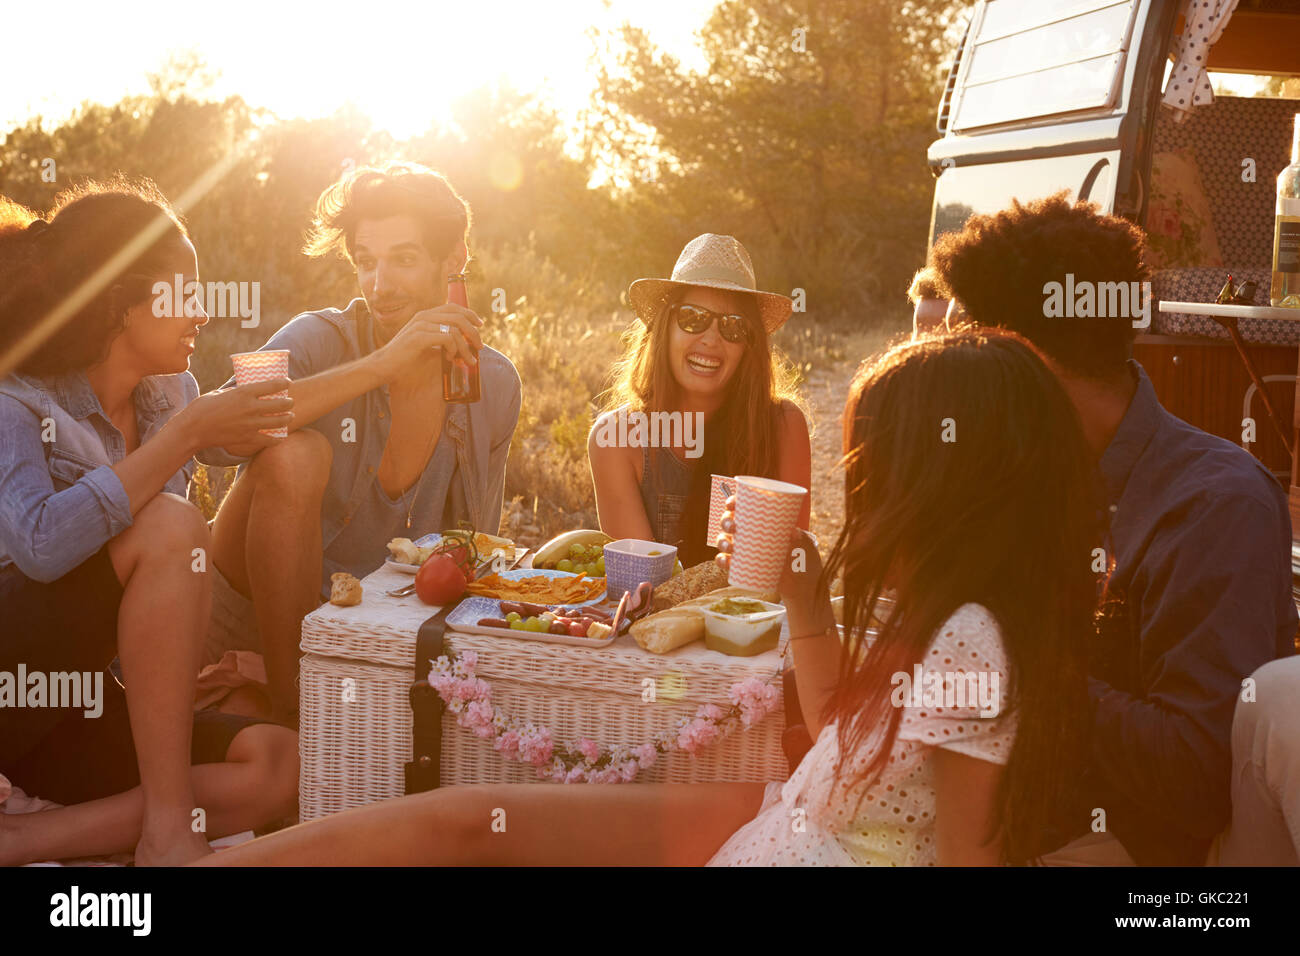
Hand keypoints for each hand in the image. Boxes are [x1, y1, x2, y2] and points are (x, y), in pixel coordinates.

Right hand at [175, 379, 294, 452]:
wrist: (193, 429)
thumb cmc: (202, 408)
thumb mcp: (220, 393)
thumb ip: (235, 392)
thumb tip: (243, 391)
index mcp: (243, 393)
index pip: (271, 386)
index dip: (283, 383)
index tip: (288, 382)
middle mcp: (250, 408)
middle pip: (280, 404)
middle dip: (289, 402)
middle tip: (291, 402)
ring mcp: (250, 424)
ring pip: (279, 422)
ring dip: (287, 418)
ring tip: (290, 416)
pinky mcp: (247, 438)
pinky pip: (269, 440)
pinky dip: (277, 438)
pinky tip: (281, 437)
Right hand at [371, 303, 483, 380]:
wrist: (385, 365)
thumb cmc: (406, 358)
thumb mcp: (427, 345)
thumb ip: (442, 341)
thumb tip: (463, 346)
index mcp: (425, 315)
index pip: (453, 307)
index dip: (469, 314)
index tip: (480, 325)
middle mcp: (423, 316)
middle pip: (458, 316)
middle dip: (473, 332)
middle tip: (480, 347)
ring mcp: (420, 325)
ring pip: (455, 329)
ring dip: (465, 346)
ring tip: (467, 359)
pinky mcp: (419, 337)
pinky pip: (446, 338)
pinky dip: (453, 349)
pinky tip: (449, 358)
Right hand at [714, 495, 833, 636]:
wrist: (804, 589)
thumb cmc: (806, 562)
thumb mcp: (807, 548)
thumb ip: (802, 539)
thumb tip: (793, 532)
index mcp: (764, 522)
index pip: (745, 507)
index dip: (733, 502)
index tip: (732, 503)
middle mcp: (751, 534)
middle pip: (730, 522)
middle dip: (726, 521)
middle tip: (733, 527)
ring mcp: (745, 551)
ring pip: (725, 541)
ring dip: (722, 541)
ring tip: (731, 547)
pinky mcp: (742, 567)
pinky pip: (726, 562)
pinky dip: (722, 561)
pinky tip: (725, 561)